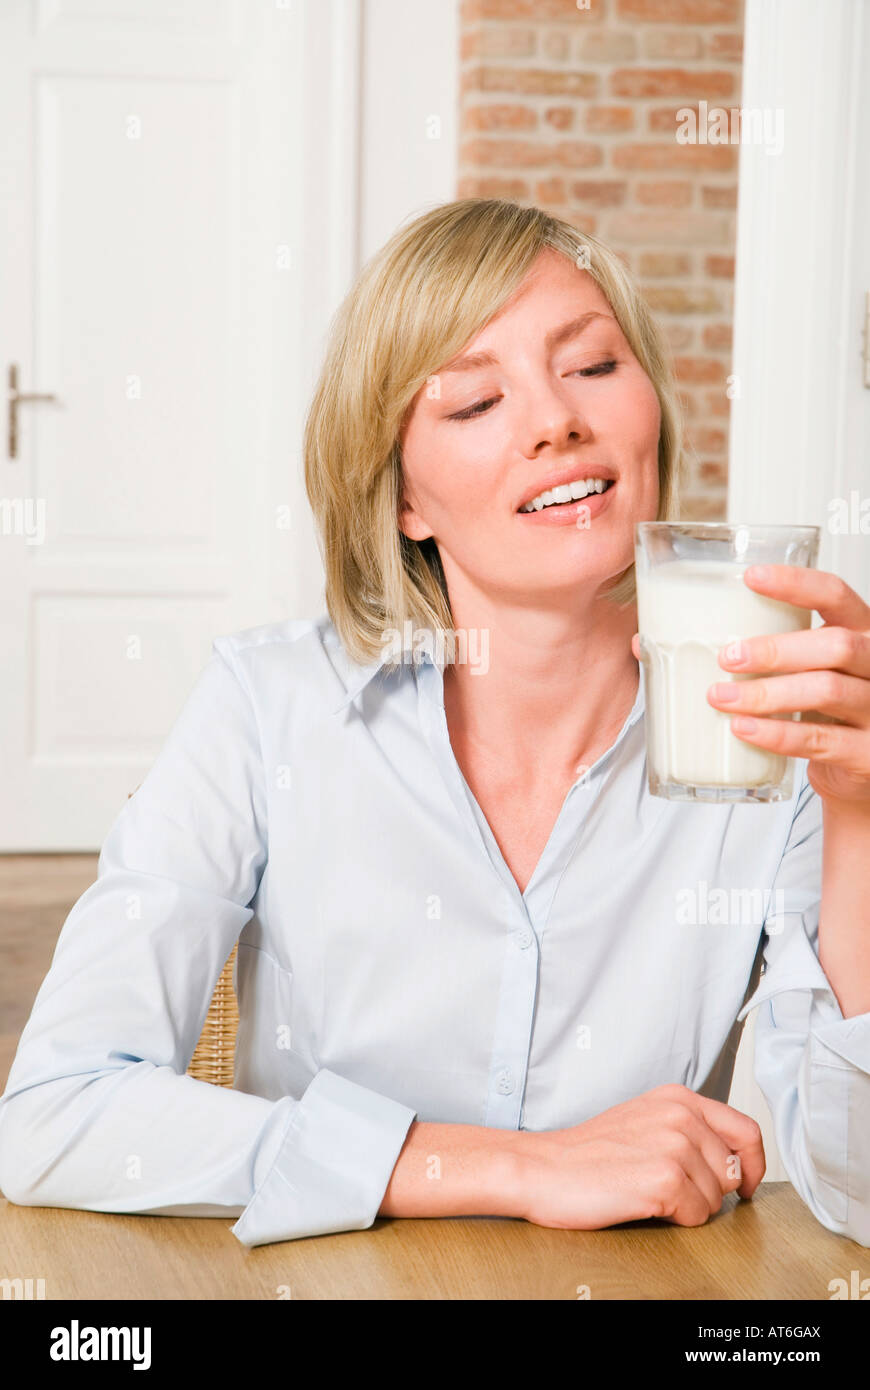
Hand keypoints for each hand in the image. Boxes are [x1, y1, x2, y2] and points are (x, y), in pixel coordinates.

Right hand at [512, 1083, 764, 1230]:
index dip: (753, 1164)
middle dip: (709, 1190)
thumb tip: (733, 1162)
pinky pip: (697, 1215)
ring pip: (717, 1198)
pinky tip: (644, 1204)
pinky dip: (676, 1219)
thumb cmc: (588, 1153)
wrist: (543, 1168)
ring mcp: (675, 1146)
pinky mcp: (666, 1180)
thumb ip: (688, 1129)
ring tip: (648, 1194)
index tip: (745, 1184)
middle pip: (733, 1171)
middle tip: (671, 1192)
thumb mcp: (644, 1121)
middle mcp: (682, 1116)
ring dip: (689, 1206)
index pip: (746, 1131)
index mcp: (678, 1098)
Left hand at [706, 566, 869, 808]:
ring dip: (767, 694)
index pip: (836, 594)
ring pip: (826, 692)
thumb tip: (645, 642)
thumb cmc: (819, 713)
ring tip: (721, 698)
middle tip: (727, 657)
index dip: (796, 584)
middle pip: (835, 645)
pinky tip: (743, 730)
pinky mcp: (867, 754)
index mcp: (861, 633)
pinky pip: (821, 740)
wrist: (860, 775)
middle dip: (776, 649)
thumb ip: (745, 654)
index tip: (750, 578)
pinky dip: (777, 735)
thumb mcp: (796, 674)